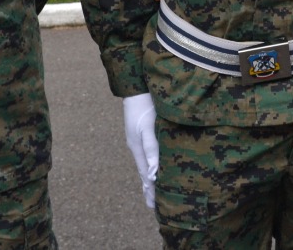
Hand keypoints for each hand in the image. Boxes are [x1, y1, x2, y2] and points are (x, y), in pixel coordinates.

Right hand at [122, 93, 158, 208]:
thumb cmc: (144, 106)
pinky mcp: (143, 132)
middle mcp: (137, 146)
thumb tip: (153, 173)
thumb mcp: (147, 127)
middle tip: (154, 206)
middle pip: (145, 172)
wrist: (138, 86)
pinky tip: (154, 165)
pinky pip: (148, 154)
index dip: (150, 190)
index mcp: (138, 148)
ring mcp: (139, 139)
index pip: (146, 175)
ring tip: (154, 190)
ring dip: (151, 178)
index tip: (154, 207)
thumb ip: (151, 148)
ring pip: (147, 163)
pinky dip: (151, 165)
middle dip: (149, 188)